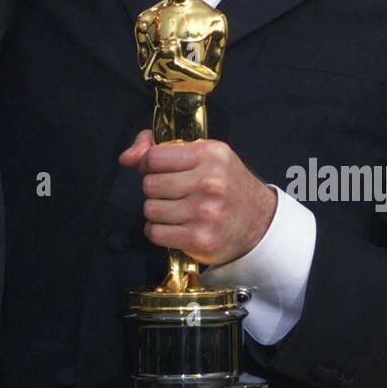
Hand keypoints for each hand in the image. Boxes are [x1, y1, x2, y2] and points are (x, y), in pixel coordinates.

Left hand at [118, 129, 276, 265]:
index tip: (160, 171)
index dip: (149, 165)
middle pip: (149, 185)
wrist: (260, 223)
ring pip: (150, 209)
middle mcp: (209, 181)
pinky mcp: (200, 239)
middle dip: (155, 190)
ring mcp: (205, 212)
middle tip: (173, 193)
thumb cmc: (227, 185)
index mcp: (210, 154)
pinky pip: (155, 233)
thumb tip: (125, 158)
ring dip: (157, 212)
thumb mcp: (204, 155)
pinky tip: (176, 227)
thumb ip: (160, 148)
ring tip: (176, 211)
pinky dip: (159, 231)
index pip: (153, 157)